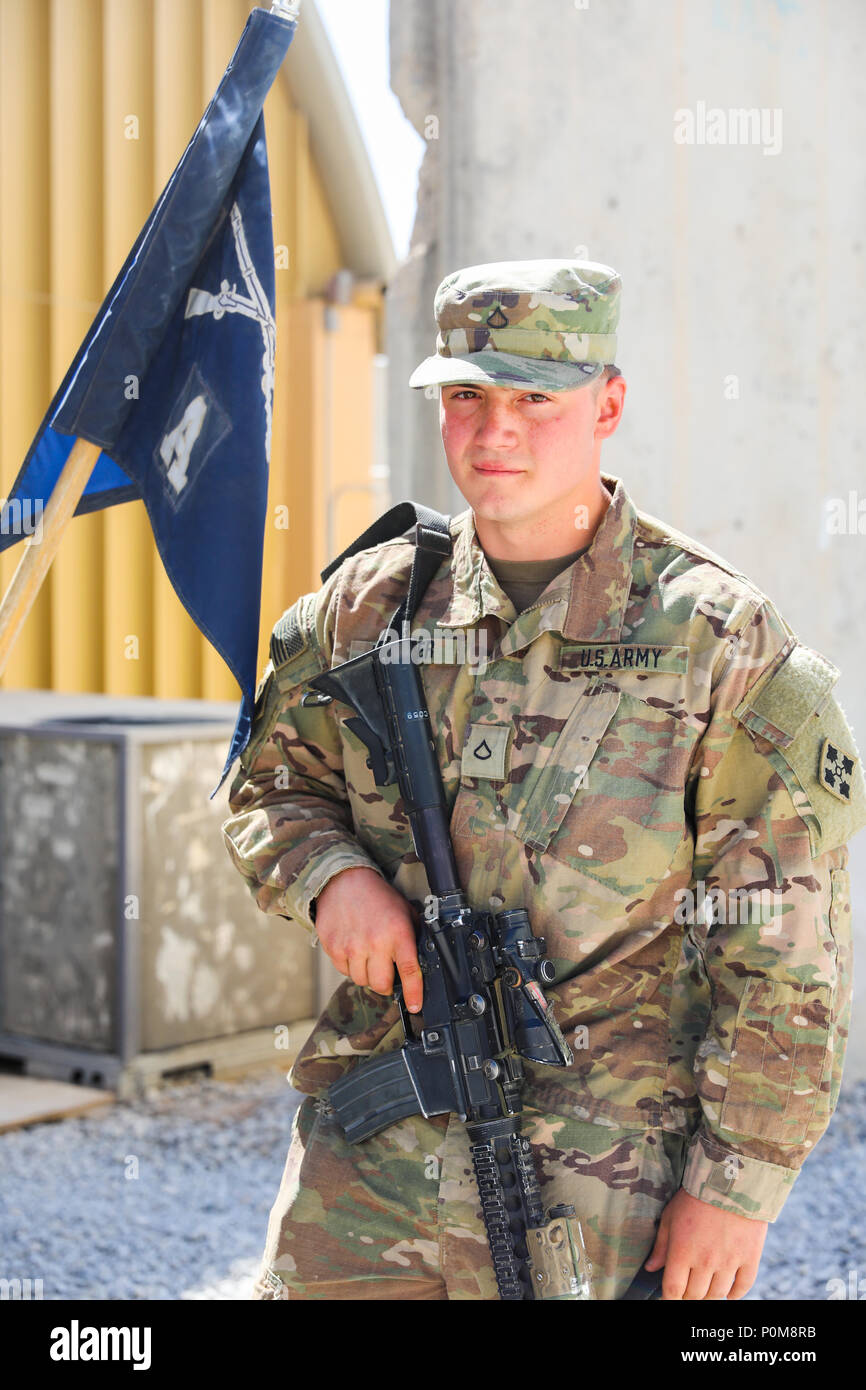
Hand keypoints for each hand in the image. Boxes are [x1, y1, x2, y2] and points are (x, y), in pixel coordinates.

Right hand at [314, 867, 423, 1011]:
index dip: (413, 993)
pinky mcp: (333, 947)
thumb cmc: (378, 898)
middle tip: (387, 974)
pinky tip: (354, 949)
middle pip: (381, 985)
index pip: (409, 971)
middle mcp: (374, 942)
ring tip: (369, 955)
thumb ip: (413, 937)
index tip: (415, 1005)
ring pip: (361, 981)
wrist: (344, 881)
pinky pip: (344, 971)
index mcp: (398, 933)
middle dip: (386, 984)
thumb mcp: (405, 912)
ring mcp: (351, 946)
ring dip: (367, 974)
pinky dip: (350, 966)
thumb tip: (422, 962)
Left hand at [643, 1188, 767, 1298]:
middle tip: (686, 1291)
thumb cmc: (695, 1196)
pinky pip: (742, 1287)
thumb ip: (661, 1245)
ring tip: (704, 1291)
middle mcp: (705, 1262)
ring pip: (717, 1295)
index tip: (668, 1297)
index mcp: (682, 1251)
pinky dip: (734, 1294)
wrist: (731, 1180)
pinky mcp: (750, 1258)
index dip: (669, 1299)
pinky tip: (727, 1292)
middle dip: (687, 1297)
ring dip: (708, 1297)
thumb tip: (651, 1268)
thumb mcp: (671, 1215)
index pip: (673, 1290)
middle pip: (694, 1295)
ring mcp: (729, 1262)